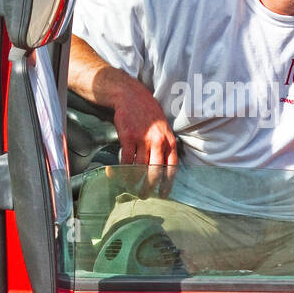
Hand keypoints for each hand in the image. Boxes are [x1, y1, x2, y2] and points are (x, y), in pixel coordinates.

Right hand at [108, 82, 178, 197]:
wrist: (131, 96)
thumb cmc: (148, 113)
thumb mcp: (163, 127)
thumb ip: (165, 145)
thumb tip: (165, 167)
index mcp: (169, 140)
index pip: (171, 166)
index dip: (167, 182)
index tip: (164, 193)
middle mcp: (158, 141)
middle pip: (155, 171)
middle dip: (150, 187)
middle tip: (146, 196)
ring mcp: (142, 139)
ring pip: (140, 168)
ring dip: (135, 181)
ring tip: (133, 189)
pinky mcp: (128, 137)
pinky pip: (126, 160)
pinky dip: (123, 169)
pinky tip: (121, 174)